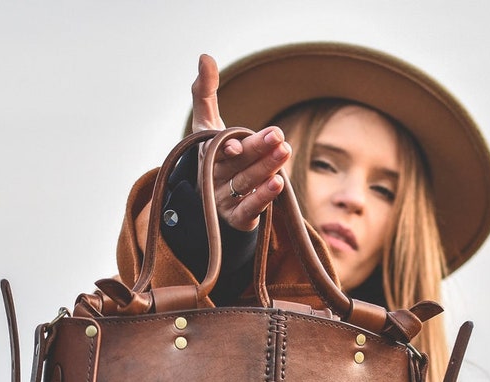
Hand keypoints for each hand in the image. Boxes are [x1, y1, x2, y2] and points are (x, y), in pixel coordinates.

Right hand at [191, 53, 287, 231]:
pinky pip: (250, 209)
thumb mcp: (206, 123)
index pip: (218, 148)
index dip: (228, 146)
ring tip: (285, 152)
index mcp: (206, 153)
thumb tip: (205, 56)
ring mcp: (223, 198)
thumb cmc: (214, 155)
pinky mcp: (235, 217)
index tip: (237, 143)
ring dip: (266, 168)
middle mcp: (213, 176)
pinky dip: (262, 197)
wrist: (211, 201)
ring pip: (246, 182)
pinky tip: (278, 183)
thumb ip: (204, 91)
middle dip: (257, 150)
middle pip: (238, 163)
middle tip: (279, 137)